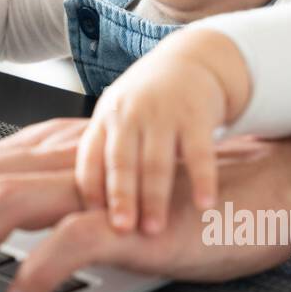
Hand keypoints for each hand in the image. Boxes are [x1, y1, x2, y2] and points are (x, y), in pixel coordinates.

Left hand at [0, 118, 290, 291]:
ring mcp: (97, 186)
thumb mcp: (87, 168)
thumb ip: (21, 159)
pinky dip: (33, 272)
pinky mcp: (131, 219)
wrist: (257, 186)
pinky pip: (68, 239)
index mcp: (52, 149)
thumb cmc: (171, 187)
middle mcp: (66, 159)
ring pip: (4, 200)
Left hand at [75, 28, 250, 234]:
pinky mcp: (196, 116)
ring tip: (154, 229)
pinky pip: (199, 153)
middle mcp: (131, 115)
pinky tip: (204, 204)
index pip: (90, 157)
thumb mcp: (117, 117)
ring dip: (155, 198)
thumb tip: (87, 207)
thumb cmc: (147, 100)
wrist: (192, 61)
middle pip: (121, 162)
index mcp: (106, 119)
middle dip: (121, 198)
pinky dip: (202, 180)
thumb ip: (103, 154)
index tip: (90, 219)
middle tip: (122, 231)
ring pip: (157, 161)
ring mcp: (163, 114)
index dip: (90, 188)